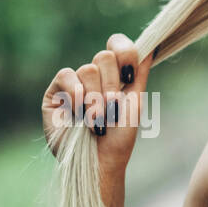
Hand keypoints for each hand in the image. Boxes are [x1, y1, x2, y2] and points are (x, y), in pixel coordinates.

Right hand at [41, 33, 154, 174]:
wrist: (99, 160)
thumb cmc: (119, 137)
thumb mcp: (134, 104)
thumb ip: (139, 75)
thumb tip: (151, 47)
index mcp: (116, 76)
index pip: (119, 45)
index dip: (125, 52)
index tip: (130, 75)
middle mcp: (95, 76)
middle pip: (105, 57)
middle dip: (112, 86)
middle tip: (112, 109)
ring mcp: (75, 82)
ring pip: (88, 69)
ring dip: (96, 98)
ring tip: (96, 120)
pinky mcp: (55, 91)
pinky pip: (67, 76)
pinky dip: (76, 95)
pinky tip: (78, 113)